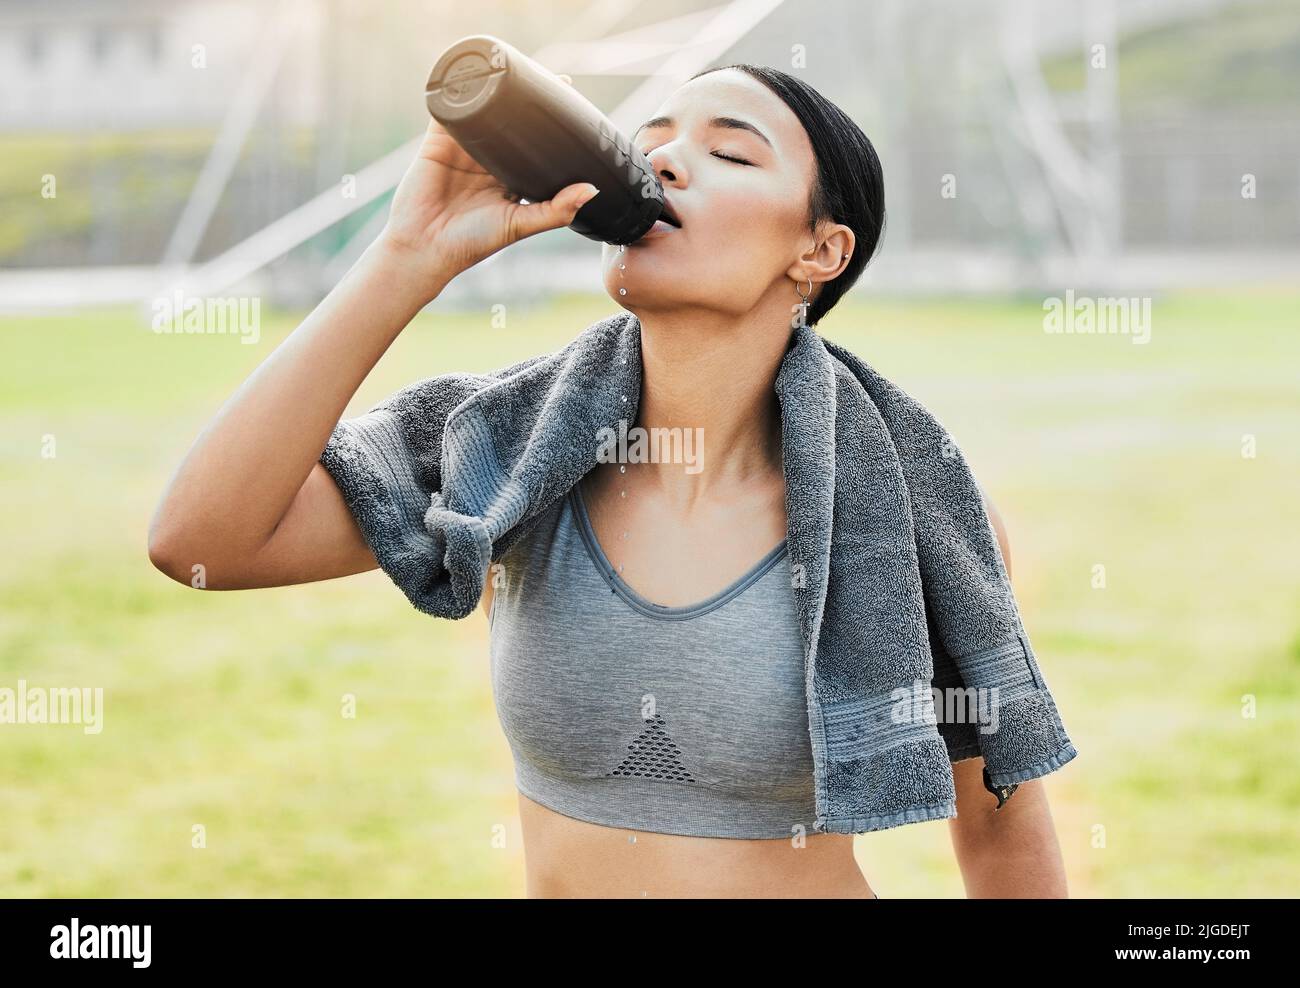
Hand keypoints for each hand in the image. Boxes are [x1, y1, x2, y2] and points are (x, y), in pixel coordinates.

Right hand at [378, 73, 598, 285]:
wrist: (425, 248)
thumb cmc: (471, 243)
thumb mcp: (520, 225)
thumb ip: (556, 210)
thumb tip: (592, 190)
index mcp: (510, 179)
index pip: (535, 146)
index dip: (549, 127)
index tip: (571, 105)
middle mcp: (489, 161)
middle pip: (512, 123)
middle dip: (528, 101)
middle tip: (552, 80)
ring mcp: (463, 148)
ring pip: (484, 111)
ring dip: (497, 90)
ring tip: (517, 70)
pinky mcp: (438, 141)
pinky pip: (450, 110)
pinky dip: (460, 91)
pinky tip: (474, 75)